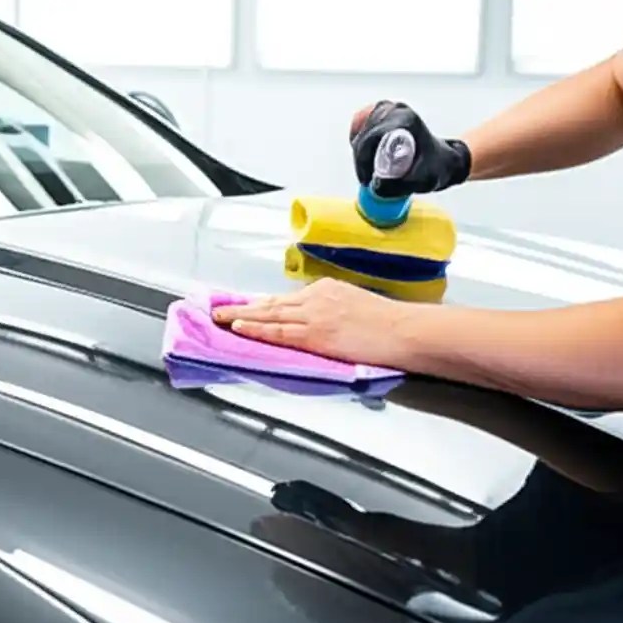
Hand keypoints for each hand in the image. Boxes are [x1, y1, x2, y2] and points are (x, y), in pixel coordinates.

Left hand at [211, 278, 410, 366]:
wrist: (403, 330)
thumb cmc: (389, 324)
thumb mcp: (356, 305)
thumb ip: (333, 310)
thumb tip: (320, 321)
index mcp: (326, 289)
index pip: (286, 298)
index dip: (262, 304)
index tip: (245, 306)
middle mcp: (316, 297)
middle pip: (272, 302)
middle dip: (244, 306)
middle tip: (220, 308)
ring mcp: (313, 314)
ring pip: (269, 315)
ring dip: (241, 316)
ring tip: (219, 318)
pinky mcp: (314, 333)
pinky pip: (278, 331)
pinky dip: (257, 329)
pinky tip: (240, 328)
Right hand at [350, 100, 471, 196]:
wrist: (445, 159)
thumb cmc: (438, 166)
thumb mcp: (422, 180)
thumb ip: (398, 185)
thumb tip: (374, 187)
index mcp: (406, 120)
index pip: (371, 138)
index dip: (364, 161)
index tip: (367, 178)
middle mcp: (396, 110)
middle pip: (364, 136)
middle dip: (362, 160)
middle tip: (368, 178)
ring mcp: (388, 109)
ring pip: (360, 132)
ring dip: (361, 153)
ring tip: (372, 168)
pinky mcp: (381, 112)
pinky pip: (360, 124)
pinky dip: (360, 140)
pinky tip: (368, 153)